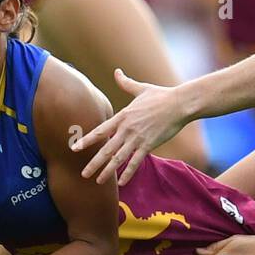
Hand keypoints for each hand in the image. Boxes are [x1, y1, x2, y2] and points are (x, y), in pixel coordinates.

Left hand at [73, 69, 183, 184]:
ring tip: (98, 181)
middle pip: (106, 149)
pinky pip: (136, 161)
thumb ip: (126, 83)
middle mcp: (127, 129)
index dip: (87, 141)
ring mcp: (138, 138)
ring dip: (108, 171)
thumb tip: (117, 71)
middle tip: (83, 174)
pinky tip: (122, 182)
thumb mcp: (141, 88)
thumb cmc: (161, 95)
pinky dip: (128, 172)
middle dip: (94, 163)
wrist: (179, 104)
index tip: (75, 149)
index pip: (100, 131)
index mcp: (123, 116)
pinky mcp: (149, 145)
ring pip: (118, 158)